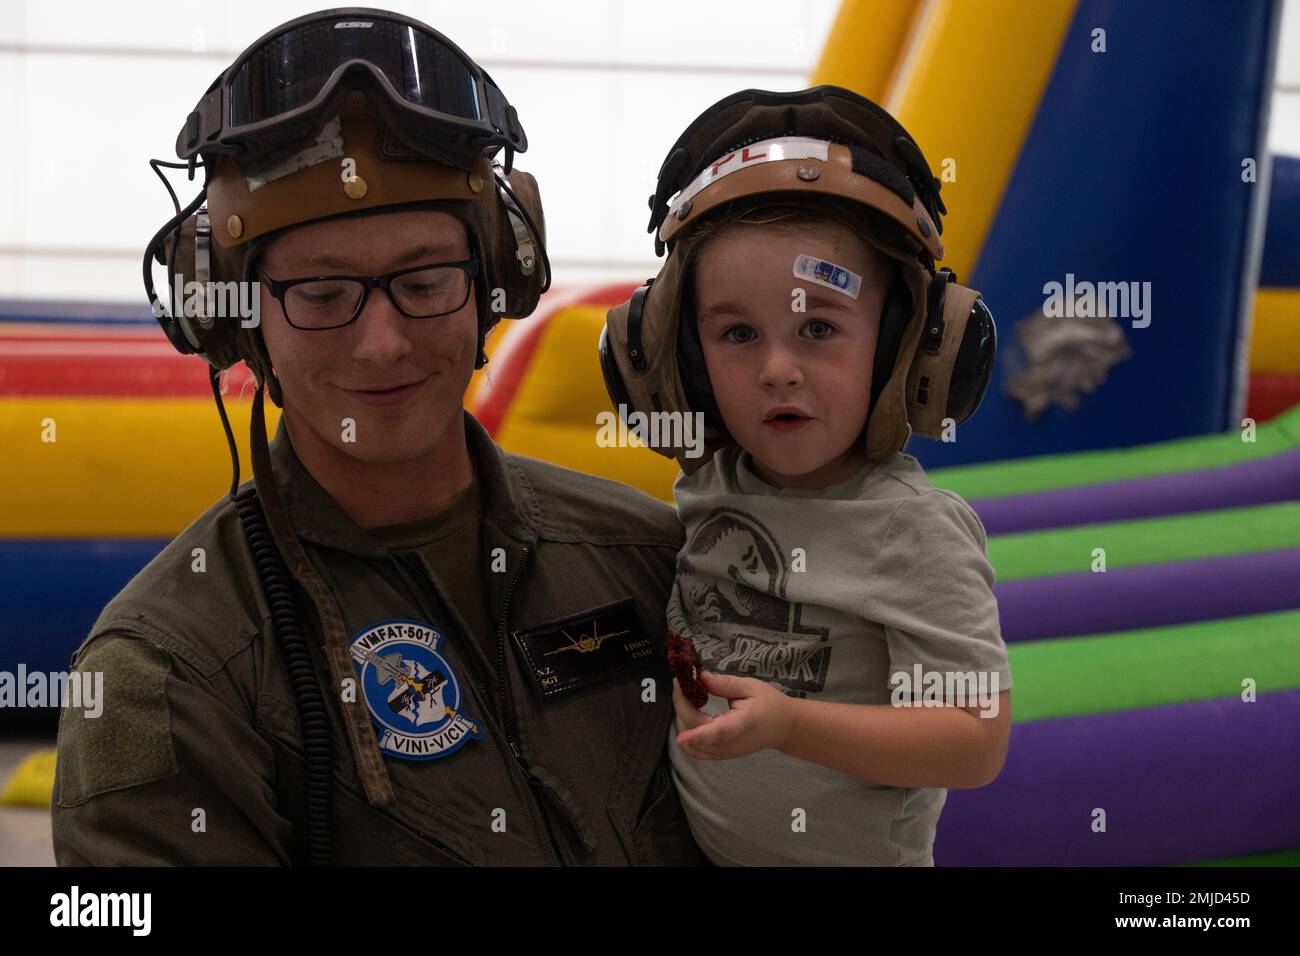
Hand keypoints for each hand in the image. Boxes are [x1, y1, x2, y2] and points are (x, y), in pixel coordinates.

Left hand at [671, 670, 794, 760]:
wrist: (784, 727)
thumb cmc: (769, 704)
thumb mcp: (750, 687)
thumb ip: (724, 684)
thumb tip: (700, 677)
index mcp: (740, 724)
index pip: (717, 733)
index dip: (698, 736)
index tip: (680, 739)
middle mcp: (729, 744)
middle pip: (696, 730)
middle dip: (681, 705)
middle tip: (680, 682)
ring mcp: (724, 753)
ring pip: (691, 744)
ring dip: (682, 719)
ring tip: (685, 696)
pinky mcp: (720, 755)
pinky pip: (696, 750)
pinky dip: (687, 733)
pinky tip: (689, 714)